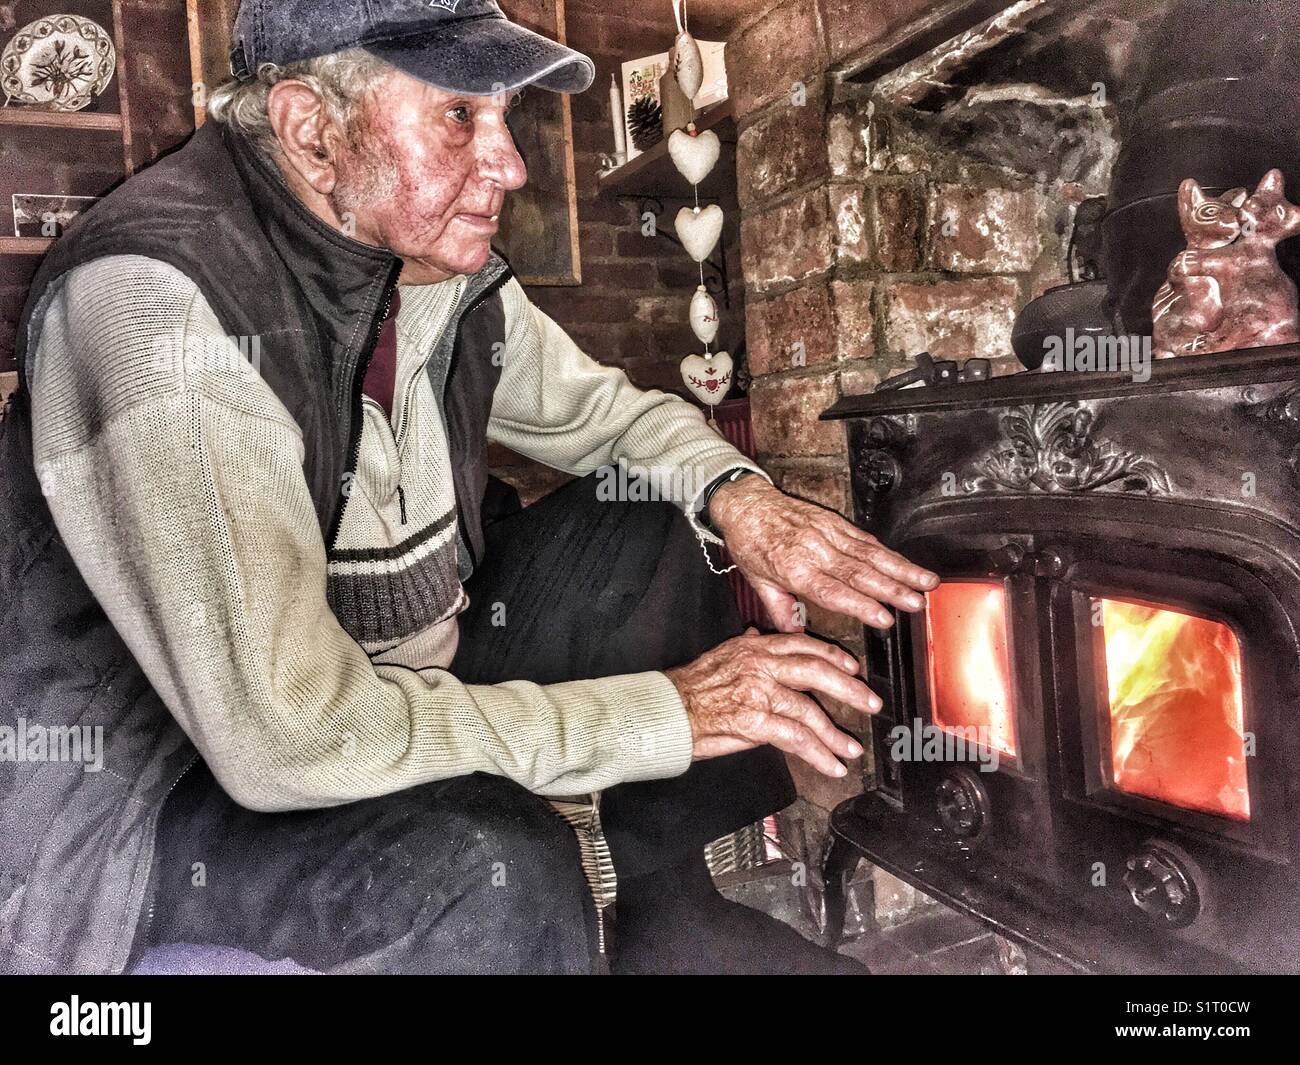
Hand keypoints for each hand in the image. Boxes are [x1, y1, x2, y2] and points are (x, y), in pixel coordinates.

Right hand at [666, 629, 880, 777]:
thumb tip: (762, 636)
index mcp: (754, 647)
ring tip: (851, 747)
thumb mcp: (721, 655)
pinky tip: (831, 764)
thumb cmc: (689, 688)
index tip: (852, 667)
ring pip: (809, 710)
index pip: (803, 644)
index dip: (832, 655)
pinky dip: (818, 753)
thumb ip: (748, 647)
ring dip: (835, 733)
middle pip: (816, 672)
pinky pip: (795, 738)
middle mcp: (759, 665)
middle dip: (849, 690)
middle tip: (870, 702)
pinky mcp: (753, 722)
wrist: (665, 711)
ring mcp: (758, 693)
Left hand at [708, 475, 938, 631]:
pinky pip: (866, 539)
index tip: (885, 618)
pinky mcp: (835, 522)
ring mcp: (828, 534)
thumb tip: (797, 633)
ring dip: (901, 570)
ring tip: (926, 582)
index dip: (861, 605)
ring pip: (870, 554)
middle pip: (859, 573)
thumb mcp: (757, 581)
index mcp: (795, 570)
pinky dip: (888, 552)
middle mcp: (815, 551)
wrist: (747, 504)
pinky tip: (907, 563)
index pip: (833, 591)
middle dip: (893, 589)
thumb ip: (780, 609)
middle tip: (917, 603)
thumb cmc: (751, 543)